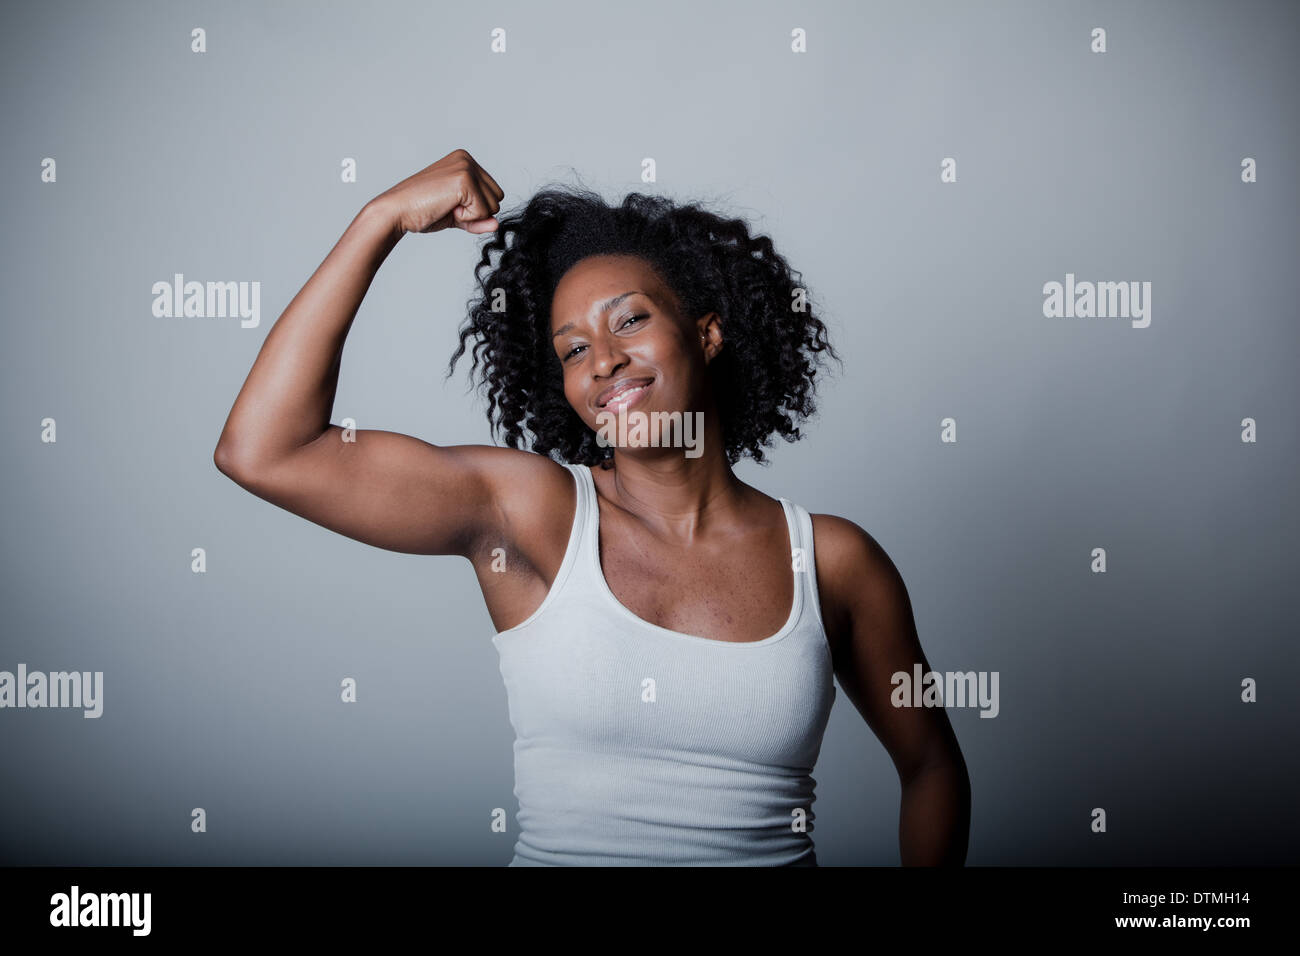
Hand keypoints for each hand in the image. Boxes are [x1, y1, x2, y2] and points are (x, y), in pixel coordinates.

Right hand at [372, 149, 504, 235]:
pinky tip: (445, 207)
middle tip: (447, 206)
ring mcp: (466, 168)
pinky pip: (482, 212)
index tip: (449, 203)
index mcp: (465, 161)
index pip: (493, 193)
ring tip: (445, 205)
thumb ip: (478, 218)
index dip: (474, 208)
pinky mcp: (464, 180)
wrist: (397, 211)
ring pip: (493, 206)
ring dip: (471, 215)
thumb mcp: (457, 215)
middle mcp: (467, 159)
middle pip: (497, 198)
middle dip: (476, 212)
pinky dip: (465, 218)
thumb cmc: (421, 211)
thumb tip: (497, 225)